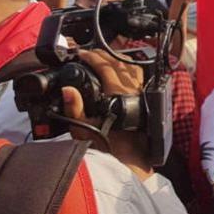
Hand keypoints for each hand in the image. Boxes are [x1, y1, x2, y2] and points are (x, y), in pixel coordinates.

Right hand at [62, 49, 150, 178]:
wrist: (128, 159)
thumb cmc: (107, 146)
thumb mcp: (83, 128)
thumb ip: (74, 108)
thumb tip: (68, 90)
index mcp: (118, 93)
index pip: (105, 65)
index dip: (92, 56)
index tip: (81, 54)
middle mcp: (133, 90)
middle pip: (119, 62)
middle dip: (103, 55)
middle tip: (89, 54)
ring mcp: (142, 92)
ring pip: (132, 67)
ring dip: (117, 59)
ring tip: (102, 59)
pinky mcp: (146, 98)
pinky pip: (139, 75)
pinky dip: (128, 69)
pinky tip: (120, 71)